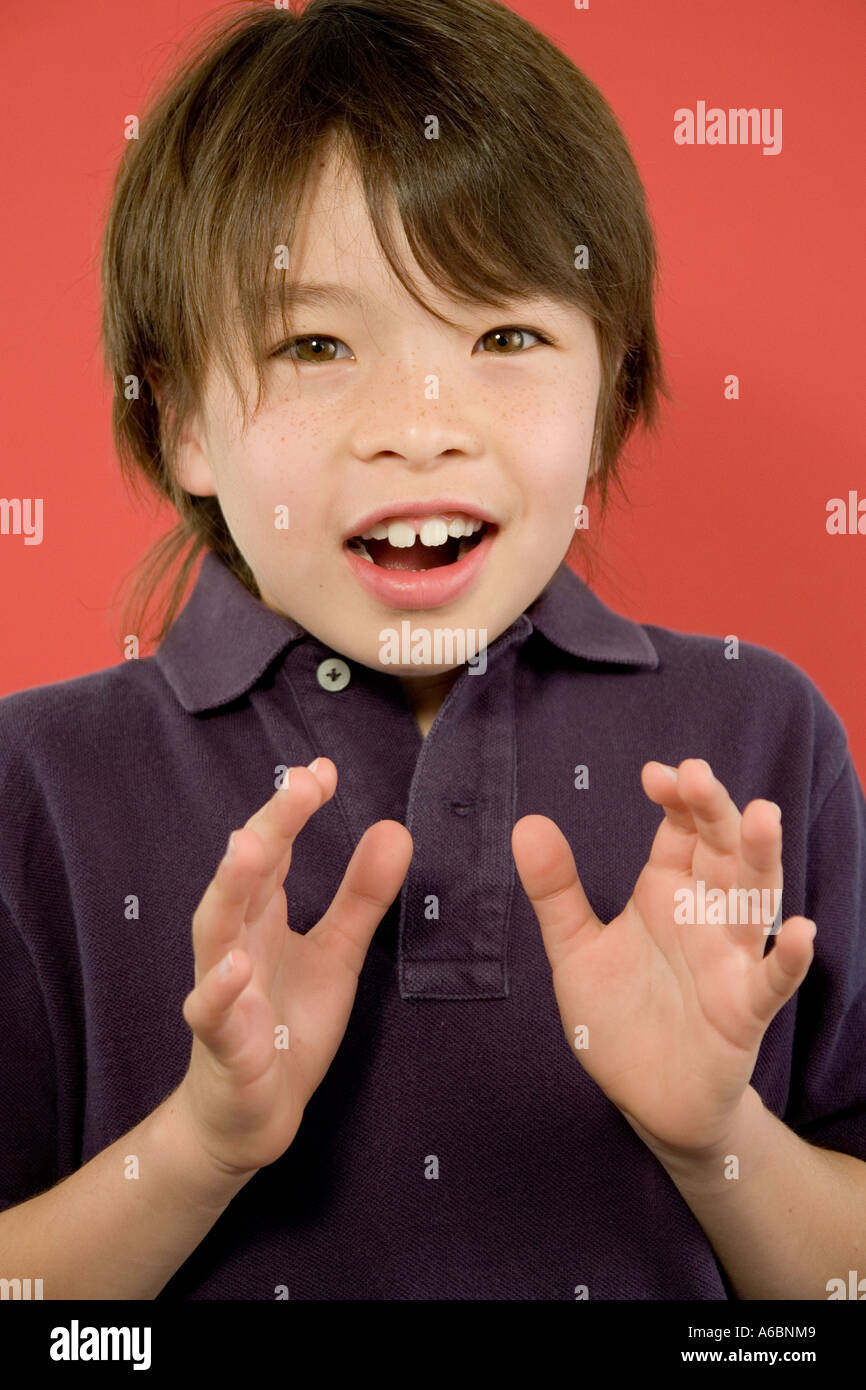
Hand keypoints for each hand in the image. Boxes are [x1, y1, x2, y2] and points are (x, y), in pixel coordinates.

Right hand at [179, 759, 412, 1176]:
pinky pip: (212, 1014)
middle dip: (269, 827)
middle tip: (300, 785)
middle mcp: (236, 942)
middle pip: (245, 875)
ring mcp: (224, 992)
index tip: (323, 769)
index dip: (295, 808)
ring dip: (230, 888)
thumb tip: (394, 829)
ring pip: (214, 931)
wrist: (251, 1115)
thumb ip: (362, 896)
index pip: (276, 849)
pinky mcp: (223, 1045)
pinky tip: (232, 966)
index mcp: (263, 917)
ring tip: (253, 846)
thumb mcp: (338, 955)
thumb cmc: (286, 1026)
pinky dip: (217, 990)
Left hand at [511, 758, 815, 1159]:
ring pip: (753, 899)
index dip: (675, 798)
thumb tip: (526, 823)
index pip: (681, 829)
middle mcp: (704, 915)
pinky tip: (798, 932)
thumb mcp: (575, 949)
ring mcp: (730, 960)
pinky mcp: (744, 1011)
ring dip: (761, 859)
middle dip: (714, 810)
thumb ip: (555, 891)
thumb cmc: (618, 1016)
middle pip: (721, 849)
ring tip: (764, 816)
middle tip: (699, 775)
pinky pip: (770, 980)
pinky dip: (787, 957)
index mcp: (666, 891)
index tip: (654, 774)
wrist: (644, 1098)